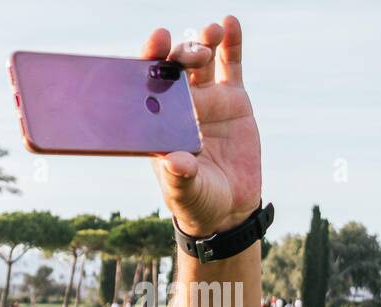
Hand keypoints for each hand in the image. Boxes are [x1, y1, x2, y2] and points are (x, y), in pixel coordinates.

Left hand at [144, 15, 261, 235]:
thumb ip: (180, 178)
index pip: (146, 88)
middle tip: (188, 49)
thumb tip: (176, 163)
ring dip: (201, 42)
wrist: (228, 208)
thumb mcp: (186, 193)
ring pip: (200, 62)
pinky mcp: (233, 100)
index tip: (155, 43)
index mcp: (157, 125)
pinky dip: (231, 43)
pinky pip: (231, 65)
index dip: (148, 62)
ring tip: (210, 34)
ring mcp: (207, 100)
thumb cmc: (196, 201)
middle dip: (177, 52)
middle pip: (173, 69)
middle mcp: (178, 107)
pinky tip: (230, 23)